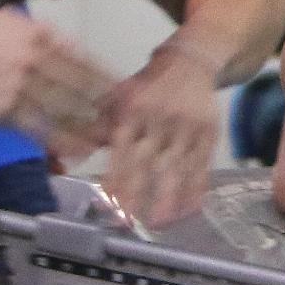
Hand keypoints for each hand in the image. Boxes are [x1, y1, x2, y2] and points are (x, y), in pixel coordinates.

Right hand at [0, 8, 113, 162]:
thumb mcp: (11, 23)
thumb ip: (43, 33)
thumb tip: (73, 45)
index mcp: (39, 36)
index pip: (83, 58)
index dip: (108, 77)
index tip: (128, 90)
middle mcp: (35, 60)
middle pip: (79, 85)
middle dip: (106, 104)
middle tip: (129, 119)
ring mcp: (22, 87)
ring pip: (64, 109)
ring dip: (90, 125)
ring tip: (112, 137)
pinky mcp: (7, 112)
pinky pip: (41, 128)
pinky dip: (62, 140)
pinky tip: (81, 149)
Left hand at [100, 42, 219, 228]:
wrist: (190, 62)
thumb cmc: (147, 87)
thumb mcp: (119, 98)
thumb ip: (100, 125)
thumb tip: (76, 151)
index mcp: (134, 111)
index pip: (123, 150)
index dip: (116, 177)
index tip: (107, 202)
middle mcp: (161, 120)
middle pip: (149, 162)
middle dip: (138, 192)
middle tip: (128, 220)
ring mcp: (187, 127)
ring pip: (177, 166)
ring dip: (169, 197)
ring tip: (161, 221)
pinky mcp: (208, 132)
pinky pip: (202, 164)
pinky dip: (197, 187)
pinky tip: (191, 208)